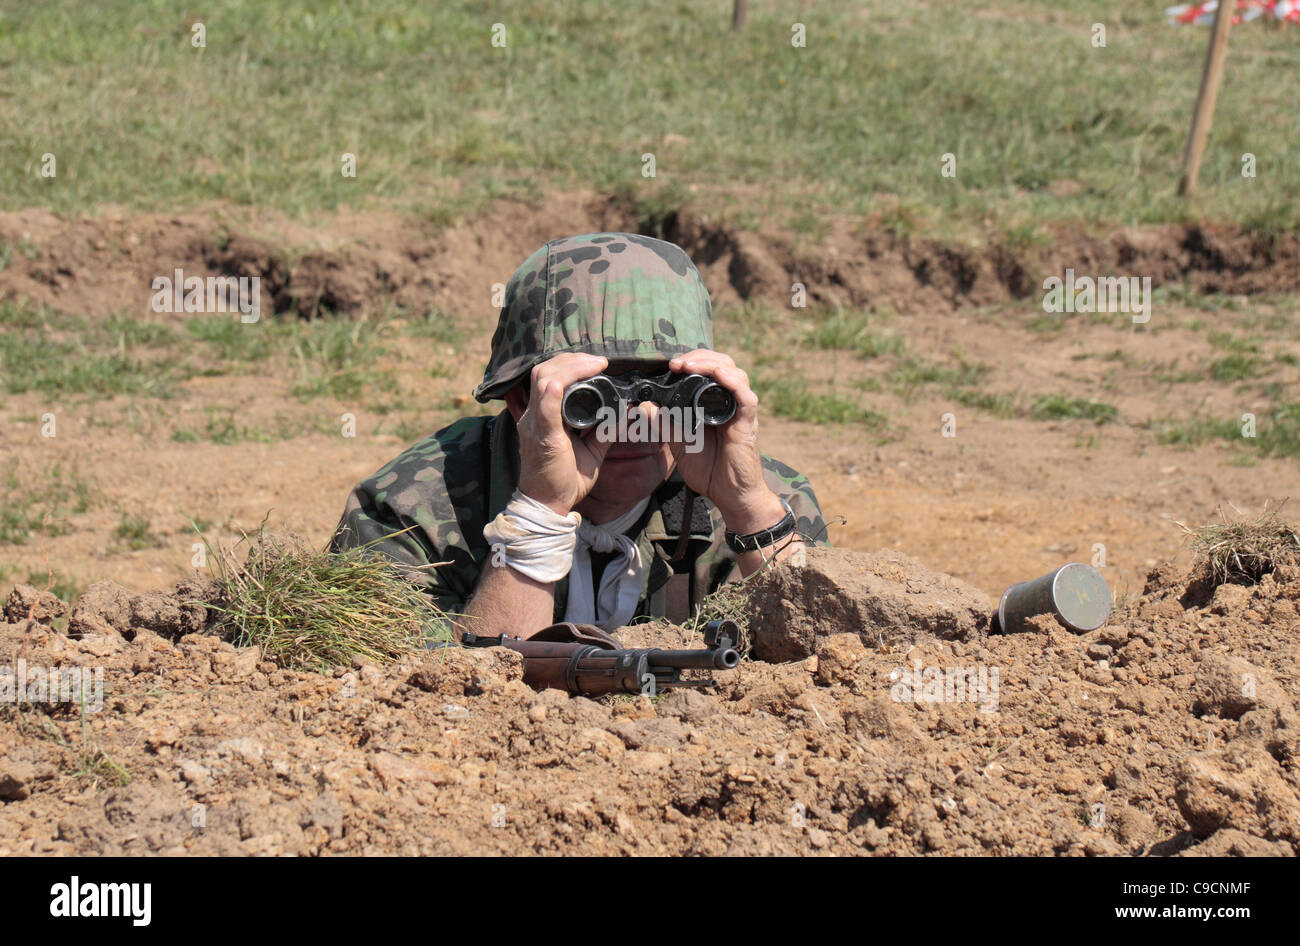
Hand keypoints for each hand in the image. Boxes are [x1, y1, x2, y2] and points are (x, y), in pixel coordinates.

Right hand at [515, 353, 612, 514]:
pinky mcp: (542, 437)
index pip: (549, 376)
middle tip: (599, 361)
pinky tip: (564, 385)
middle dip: (572, 360)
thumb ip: (605, 429)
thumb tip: (626, 411)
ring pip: (543, 380)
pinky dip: (554, 393)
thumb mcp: (590, 448)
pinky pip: (544, 409)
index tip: (598, 363)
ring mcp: (535, 424)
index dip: (571, 363)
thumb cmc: (564, 478)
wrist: (549, 504)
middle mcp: (534, 415)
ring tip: (594, 365)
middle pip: (544, 370)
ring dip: (570, 368)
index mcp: (543, 414)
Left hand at [665, 349, 785, 531]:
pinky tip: (719, 375)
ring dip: (711, 363)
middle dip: (698, 357)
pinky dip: (733, 381)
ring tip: (690, 366)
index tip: (668, 364)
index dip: (690, 361)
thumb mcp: (678, 444)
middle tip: (676, 363)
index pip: (706, 370)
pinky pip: (745, 396)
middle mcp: (728, 402)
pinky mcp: (748, 422)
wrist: (729, 495)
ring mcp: (740, 411)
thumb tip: (644, 405)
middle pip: (721, 363)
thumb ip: (663, 424)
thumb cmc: (708, 469)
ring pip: (734, 372)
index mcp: (712, 403)